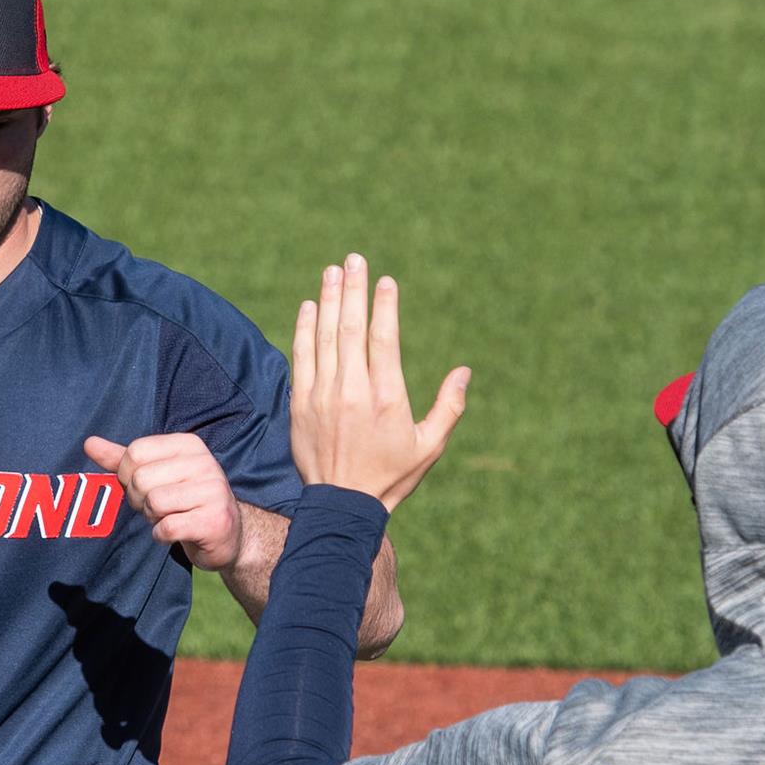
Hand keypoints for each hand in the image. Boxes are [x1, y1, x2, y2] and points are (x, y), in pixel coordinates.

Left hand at [84, 432, 243, 569]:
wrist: (227, 535)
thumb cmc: (184, 501)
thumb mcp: (156, 474)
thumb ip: (122, 459)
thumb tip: (88, 442)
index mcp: (188, 444)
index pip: (135, 452)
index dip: (127, 476)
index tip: (143, 487)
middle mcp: (205, 463)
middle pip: (141, 479)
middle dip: (139, 500)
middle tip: (157, 507)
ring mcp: (213, 491)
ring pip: (154, 503)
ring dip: (153, 518)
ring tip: (170, 517)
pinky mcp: (215, 521)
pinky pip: (167, 528)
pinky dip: (163, 536)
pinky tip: (176, 532)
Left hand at [291, 253, 469, 510]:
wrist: (342, 505)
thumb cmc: (392, 476)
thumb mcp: (430, 446)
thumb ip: (449, 407)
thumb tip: (465, 371)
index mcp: (387, 398)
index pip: (383, 339)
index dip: (384, 306)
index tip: (385, 281)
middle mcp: (352, 391)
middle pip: (350, 328)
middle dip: (352, 289)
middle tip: (353, 259)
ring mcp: (322, 396)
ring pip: (324, 337)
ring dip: (327, 300)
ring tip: (332, 271)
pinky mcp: (300, 404)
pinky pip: (302, 357)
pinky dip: (304, 329)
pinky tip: (308, 306)